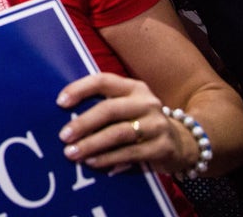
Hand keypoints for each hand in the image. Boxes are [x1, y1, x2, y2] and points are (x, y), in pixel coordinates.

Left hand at [56, 72, 195, 174]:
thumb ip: (103, 108)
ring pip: (118, 133)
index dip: (80, 89)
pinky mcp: (163, 147)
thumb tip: (64, 117)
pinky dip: (109, 158)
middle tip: (63, 136)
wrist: (183, 143)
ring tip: (72, 153)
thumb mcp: (127, 108)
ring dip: (92, 144)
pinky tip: (93, 162)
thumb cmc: (141, 123)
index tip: (59, 102)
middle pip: (109, 109)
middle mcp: (146, 102)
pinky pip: (130, 153)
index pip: (103, 81)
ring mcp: (157, 124)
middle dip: (83, 123)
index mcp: (133, 88)